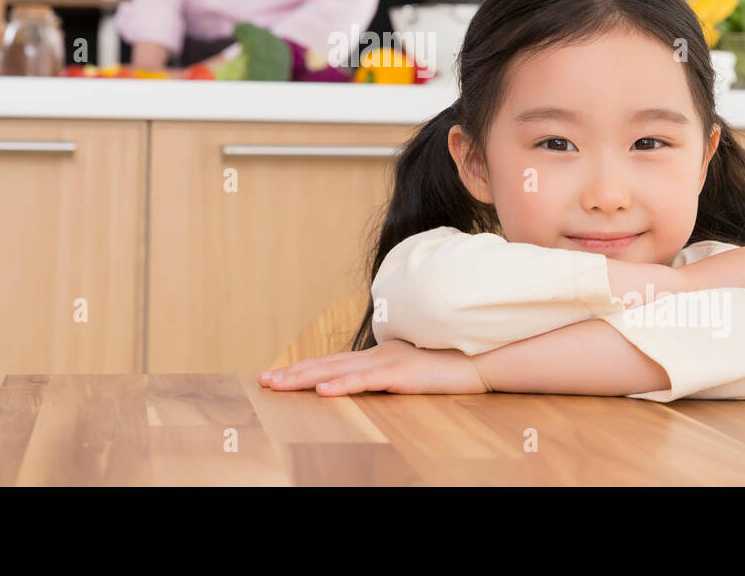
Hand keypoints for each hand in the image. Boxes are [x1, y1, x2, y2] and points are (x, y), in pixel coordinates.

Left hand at [259, 339, 490, 395]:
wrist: (481, 359)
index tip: (278, 374)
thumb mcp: (416, 372)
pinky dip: (341, 385)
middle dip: (292, 373)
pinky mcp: (401, 374)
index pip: (334, 362)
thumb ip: (393, 375)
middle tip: (263, 380)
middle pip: (327, 364)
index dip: (305, 367)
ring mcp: (388, 362)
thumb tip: (376, 382)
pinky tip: (321, 390)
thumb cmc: (452, 367)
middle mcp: (378, 355)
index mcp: (380, 355)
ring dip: (304, 378)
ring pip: (337, 370)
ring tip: (278, 384)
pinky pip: (365, 381)